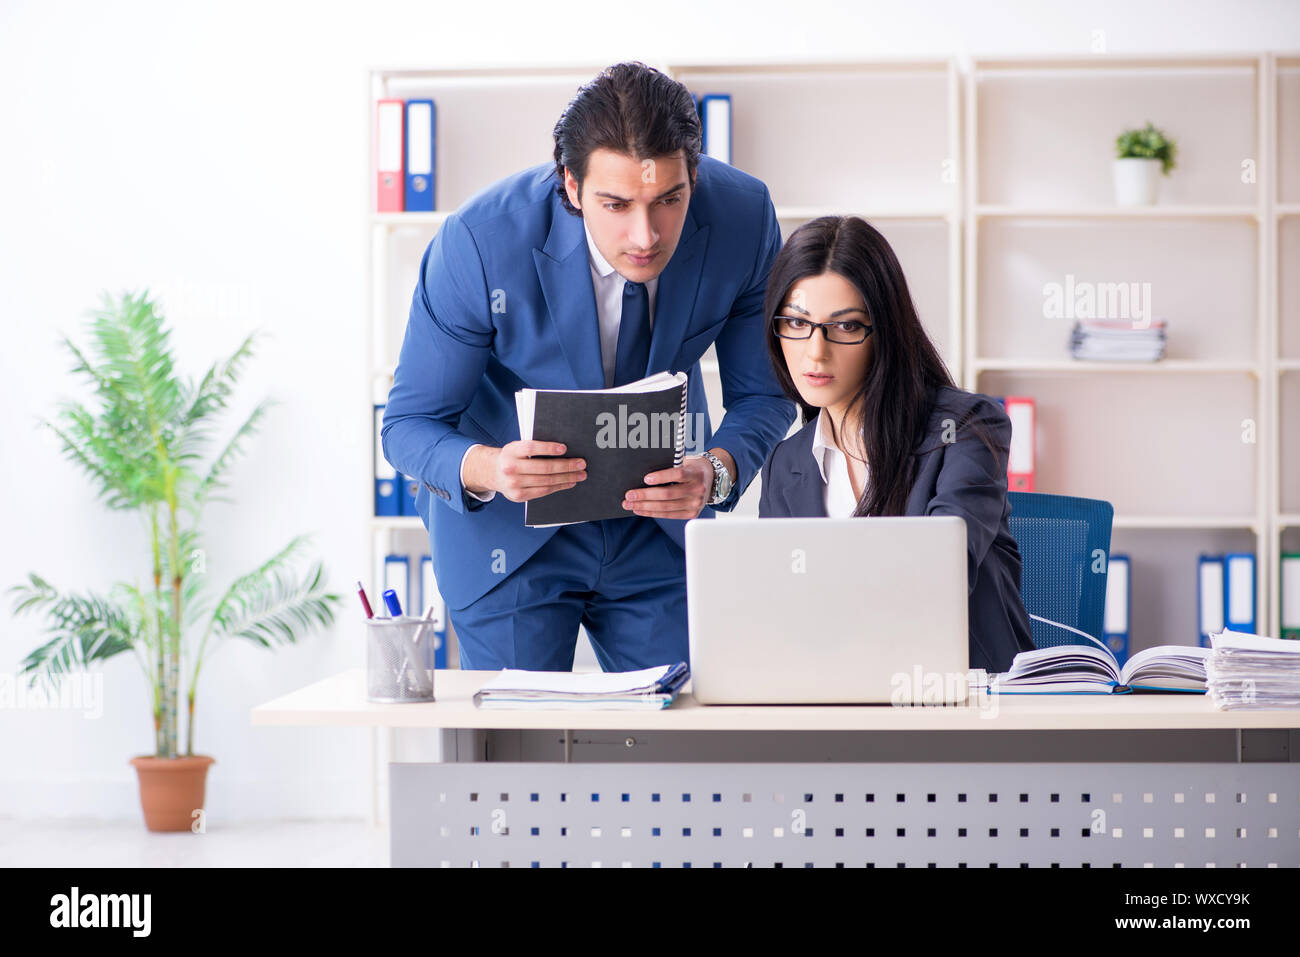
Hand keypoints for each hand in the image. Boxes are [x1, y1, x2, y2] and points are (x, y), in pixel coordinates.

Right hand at [470, 441, 585, 502]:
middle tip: (581, 463)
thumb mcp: (517, 447)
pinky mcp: (518, 496)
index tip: (564, 448)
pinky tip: (568, 482)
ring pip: (546, 481)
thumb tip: (563, 450)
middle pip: (543, 467)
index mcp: (511, 451)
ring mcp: (514, 484)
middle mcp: (510, 468)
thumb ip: (534, 448)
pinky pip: (543, 491)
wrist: (493, 473)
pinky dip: (558, 487)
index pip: (531, 448)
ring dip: (566, 478)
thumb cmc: (512, 457)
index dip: (548, 448)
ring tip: (580, 474)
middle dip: (566, 466)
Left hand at [622, 455, 714, 519]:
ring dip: (645, 506)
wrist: (712, 478)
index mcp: (695, 473)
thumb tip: (644, 474)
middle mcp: (697, 489)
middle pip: (668, 494)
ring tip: (630, 504)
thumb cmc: (692, 468)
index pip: (678, 474)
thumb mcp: (685, 462)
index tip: (645, 478)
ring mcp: (695, 503)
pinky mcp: (691, 513)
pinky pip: (669, 515)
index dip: (661, 477)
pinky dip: (653, 513)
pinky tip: (641, 510)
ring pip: (666, 507)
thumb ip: (670, 466)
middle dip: (645, 495)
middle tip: (629, 495)